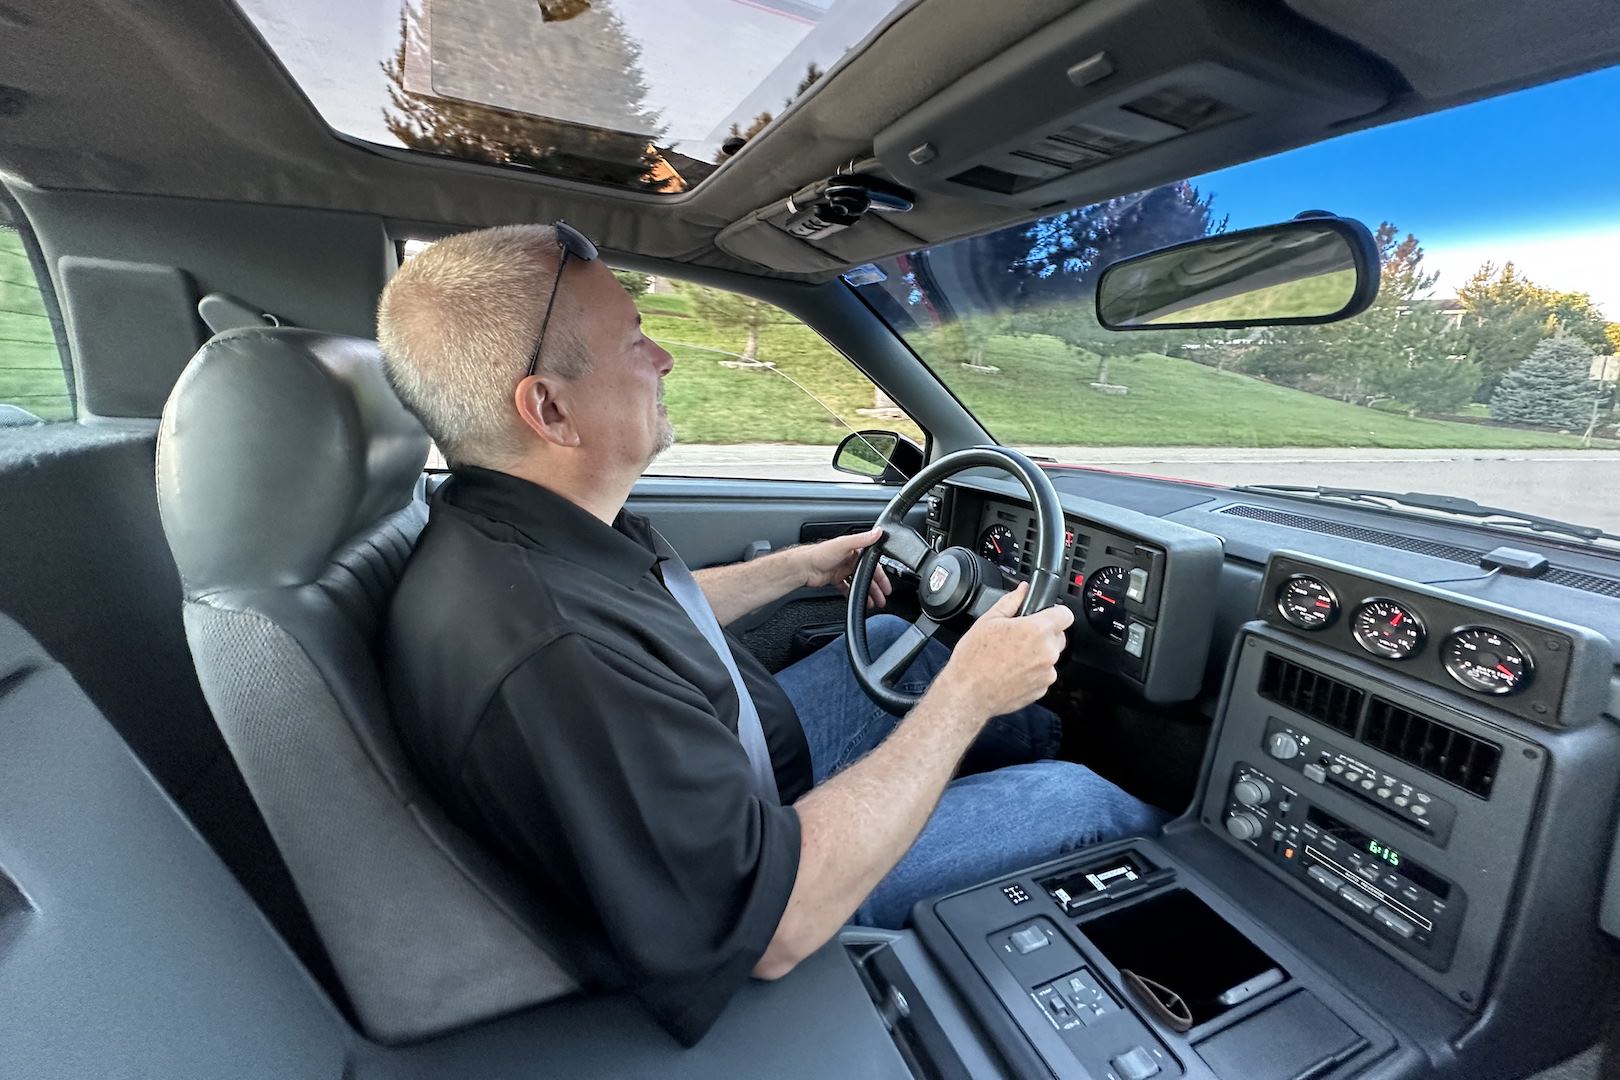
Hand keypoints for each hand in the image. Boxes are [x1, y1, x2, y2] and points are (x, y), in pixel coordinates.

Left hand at [800, 527, 891, 609]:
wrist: (803, 567)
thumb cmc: (820, 554)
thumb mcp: (844, 544)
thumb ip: (862, 539)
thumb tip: (878, 532)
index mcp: (853, 550)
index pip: (873, 564)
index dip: (881, 576)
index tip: (887, 586)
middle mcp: (848, 559)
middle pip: (866, 575)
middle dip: (875, 588)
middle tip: (882, 599)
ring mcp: (841, 569)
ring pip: (858, 582)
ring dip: (865, 593)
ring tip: (872, 603)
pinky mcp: (834, 579)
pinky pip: (846, 588)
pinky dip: (852, 594)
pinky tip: (856, 600)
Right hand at [932, 583, 1072, 719]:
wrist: (968, 693)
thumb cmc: (974, 659)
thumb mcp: (988, 621)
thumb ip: (1011, 601)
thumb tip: (1023, 590)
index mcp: (1036, 630)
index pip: (1065, 614)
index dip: (1055, 612)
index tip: (1046, 615)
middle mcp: (1046, 652)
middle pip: (1058, 636)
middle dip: (1044, 634)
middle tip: (1020, 637)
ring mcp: (1046, 673)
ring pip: (1050, 656)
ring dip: (1038, 654)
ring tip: (1012, 657)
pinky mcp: (1042, 689)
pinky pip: (1044, 674)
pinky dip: (1033, 672)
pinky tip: (1013, 671)